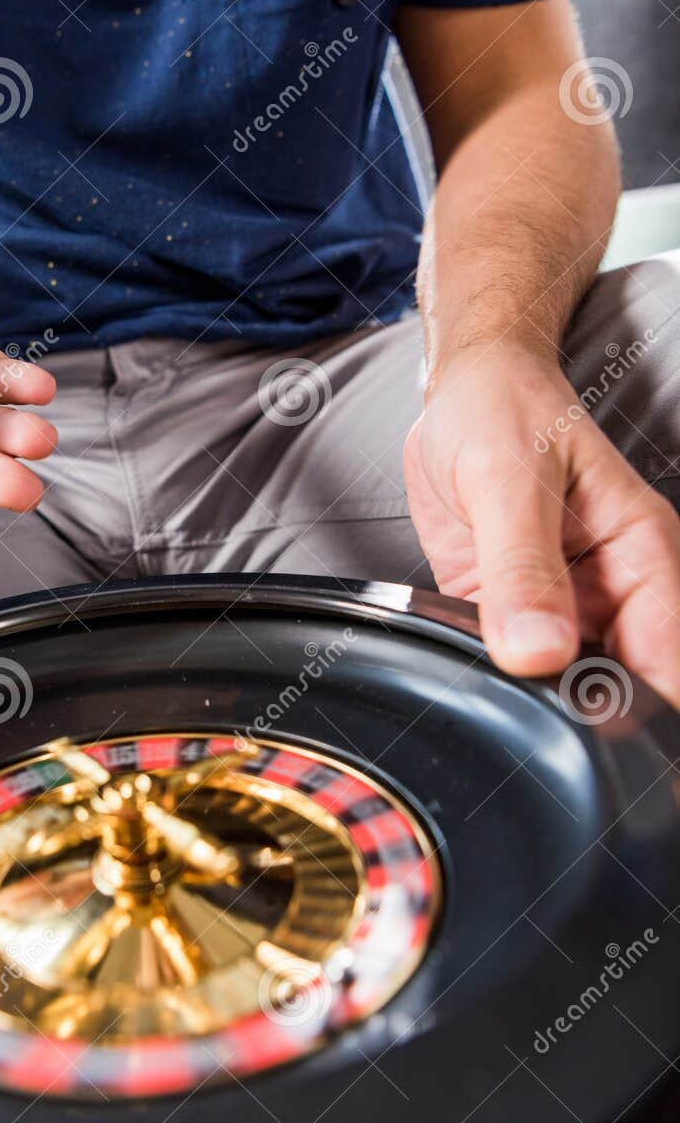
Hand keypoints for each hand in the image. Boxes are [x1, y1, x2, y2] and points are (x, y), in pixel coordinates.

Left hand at [404, 343, 679, 708]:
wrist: (463, 392)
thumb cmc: (502, 410)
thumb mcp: (506, 479)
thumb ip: (521, 567)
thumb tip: (538, 653)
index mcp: (644, 554)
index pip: (669, 660)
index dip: (639, 709)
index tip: (588, 728)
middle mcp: (617, 591)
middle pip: (624, 690)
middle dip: (584, 718)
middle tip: (535, 731)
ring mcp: (569, 610)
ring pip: (569, 689)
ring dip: (537, 705)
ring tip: (502, 701)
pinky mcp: (518, 618)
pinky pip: (516, 669)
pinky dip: (498, 681)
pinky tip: (475, 674)